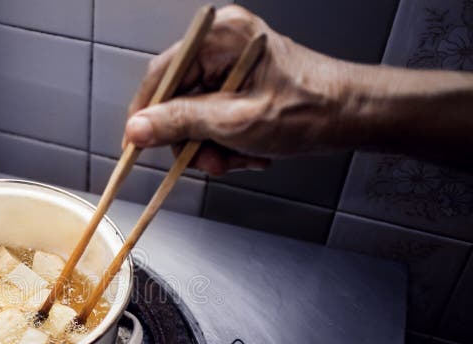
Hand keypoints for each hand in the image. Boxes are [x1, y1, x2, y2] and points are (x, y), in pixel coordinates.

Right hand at [123, 5, 352, 175]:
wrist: (350, 117)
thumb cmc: (309, 110)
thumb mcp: (235, 122)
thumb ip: (181, 123)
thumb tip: (138, 129)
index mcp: (220, 37)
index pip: (161, 74)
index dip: (146, 114)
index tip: (136, 144)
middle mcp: (222, 44)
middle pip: (177, 99)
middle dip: (192, 139)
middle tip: (208, 162)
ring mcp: (231, 64)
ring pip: (195, 115)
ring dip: (210, 146)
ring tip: (236, 158)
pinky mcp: (239, 83)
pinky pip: (213, 117)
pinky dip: (225, 142)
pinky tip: (247, 151)